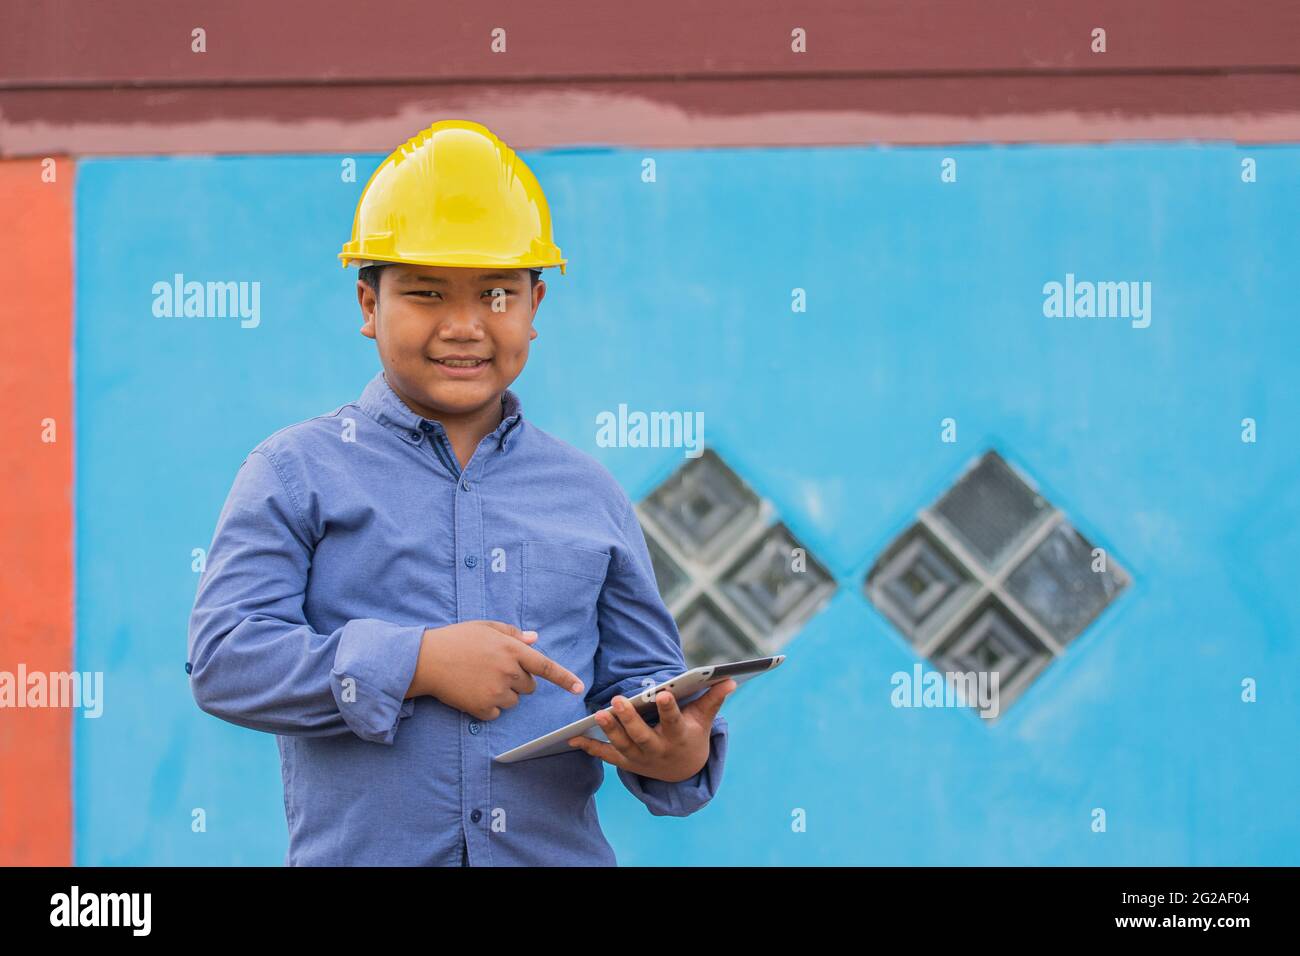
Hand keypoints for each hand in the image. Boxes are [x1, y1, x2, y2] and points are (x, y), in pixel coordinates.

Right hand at [407, 620, 583, 720]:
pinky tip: (472, 691)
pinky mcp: (484, 708)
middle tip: (492, 669)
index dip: (564, 678)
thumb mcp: (486, 627)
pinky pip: (498, 712)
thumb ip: (512, 633)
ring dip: (504, 693)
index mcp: (512, 649)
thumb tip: (535, 639)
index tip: (579, 688)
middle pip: (529, 686)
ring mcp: (497, 691)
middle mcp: (509, 672)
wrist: (426, 660)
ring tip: (479, 679)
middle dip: (518, 680)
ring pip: (514, 701)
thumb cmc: (456, 639)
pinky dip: (489, 706)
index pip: (545, 666)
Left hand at [567, 679, 736, 782]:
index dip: (667, 709)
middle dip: (629, 720)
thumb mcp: (703, 720)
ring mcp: (640, 759)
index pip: (673, 722)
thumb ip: (713, 699)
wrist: (683, 771)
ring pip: (623, 745)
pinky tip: (574, 738)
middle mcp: (658, 751)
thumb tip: (730, 679)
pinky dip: (590, 748)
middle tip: (617, 700)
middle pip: (642, 736)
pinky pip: (606, 755)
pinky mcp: (626, 763)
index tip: (661, 693)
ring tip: (598, 713)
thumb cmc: (692, 735)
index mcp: (678, 737)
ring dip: (609, 731)